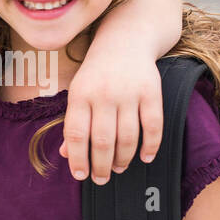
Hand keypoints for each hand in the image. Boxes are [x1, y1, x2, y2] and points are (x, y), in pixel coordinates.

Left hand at [61, 50, 162, 183]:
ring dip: (123, 159)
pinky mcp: (151, 92)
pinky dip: (150, 146)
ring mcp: (129, 93)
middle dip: (101, 166)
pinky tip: (144, 157)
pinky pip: (153, 126)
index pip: (76, 134)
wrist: (125, 40)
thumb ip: (73, 122)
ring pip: (127, 137)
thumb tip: (66, 154)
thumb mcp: (78, 92)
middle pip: (102, 140)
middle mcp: (104, 94)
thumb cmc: (97, 73)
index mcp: (80, 94)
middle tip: (101, 179)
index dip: (77, 159)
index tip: (80, 175)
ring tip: (118, 168)